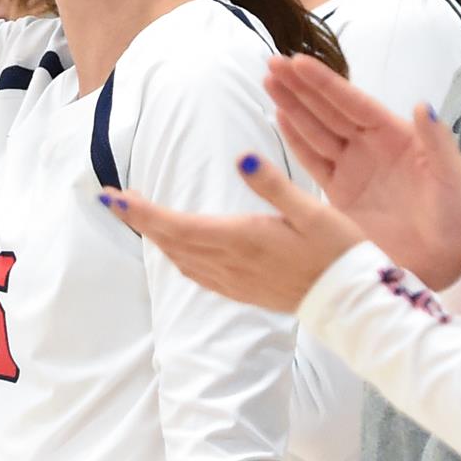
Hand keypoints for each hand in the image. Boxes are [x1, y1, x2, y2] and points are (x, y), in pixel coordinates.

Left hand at [94, 153, 365, 313]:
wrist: (350, 302)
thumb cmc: (338, 251)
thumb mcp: (311, 210)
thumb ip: (272, 185)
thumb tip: (241, 158)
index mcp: (241, 238)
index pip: (175, 225)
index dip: (138, 212)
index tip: (110, 196)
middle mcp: (230, 263)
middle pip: (170, 241)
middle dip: (139, 219)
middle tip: (115, 198)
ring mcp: (234, 282)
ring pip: (180, 259)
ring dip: (157, 237)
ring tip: (142, 215)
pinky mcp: (242, 292)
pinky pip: (197, 275)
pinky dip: (178, 256)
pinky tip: (178, 248)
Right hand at [265, 56, 460, 288]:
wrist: (443, 261)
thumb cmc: (454, 216)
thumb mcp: (452, 177)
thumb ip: (437, 142)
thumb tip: (424, 105)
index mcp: (395, 135)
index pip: (353, 102)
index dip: (325, 83)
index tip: (299, 62)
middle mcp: (370, 146)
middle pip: (328, 110)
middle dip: (300, 86)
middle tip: (273, 63)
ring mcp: (353, 168)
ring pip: (315, 130)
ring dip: (292, 106)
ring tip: (269, 81)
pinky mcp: (340, 194)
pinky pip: (313, 161)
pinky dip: (296, 140)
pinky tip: (280, 117)